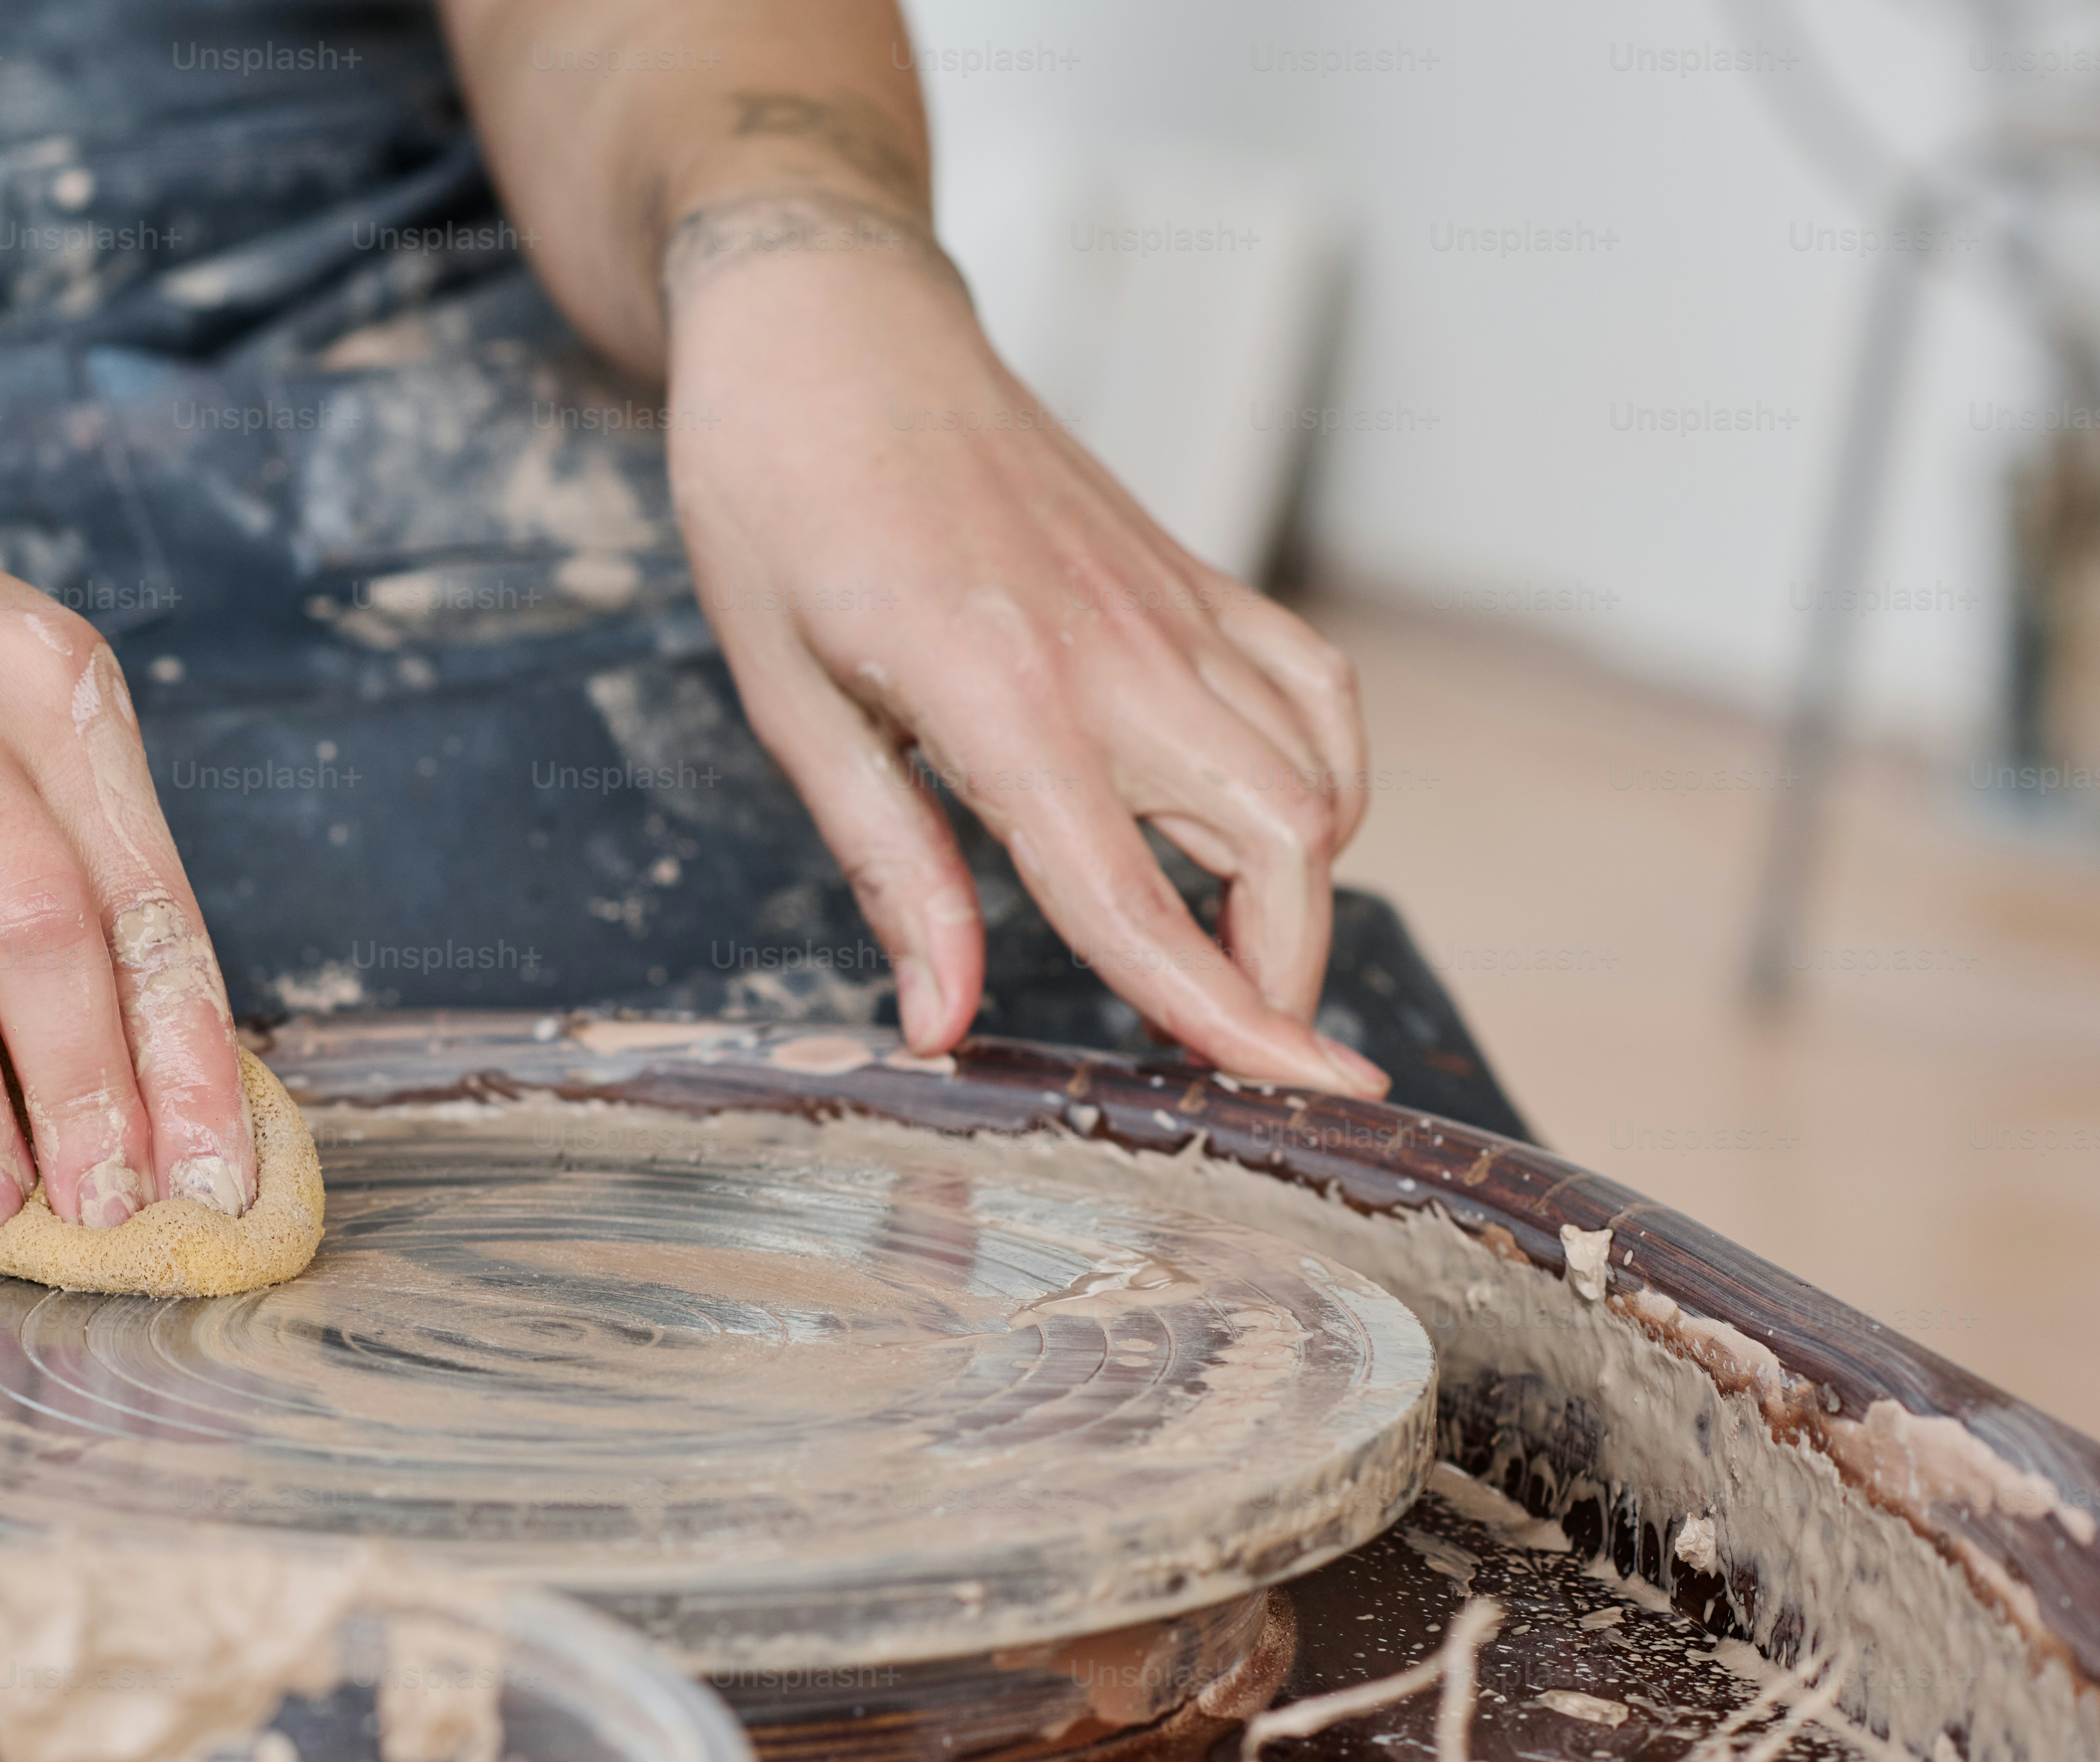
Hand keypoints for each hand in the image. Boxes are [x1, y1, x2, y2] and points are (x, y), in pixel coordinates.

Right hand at [0, 459, 254, 1227]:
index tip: (216, 1168)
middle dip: (86, 1091)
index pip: (146, 895)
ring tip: (0, 1207)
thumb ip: (86, 856)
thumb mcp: (19, 706)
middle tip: (112, 1207)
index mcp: (56, 684)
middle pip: (42, 927)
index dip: (187, 1051)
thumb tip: (159, 1067)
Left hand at [660, 200, 1383, 1095]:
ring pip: (1318, 773)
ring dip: (1304, 887)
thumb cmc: (777, 499)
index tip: (1295, 1094)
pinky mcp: (1190, 571)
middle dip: (1281, 973)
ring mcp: (1167, 603)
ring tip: (1236, 957)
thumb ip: (889, 864)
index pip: (1134, 897)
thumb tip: (939, 1017)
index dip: (1221, 1015)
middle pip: (1282, 844)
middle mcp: (1113, 651)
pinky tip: (1265, 824)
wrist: (829, 328)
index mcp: (996, 695)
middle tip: (1231, 1049)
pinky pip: (1311, 689)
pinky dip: (1321, 776)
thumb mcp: (789, 699)